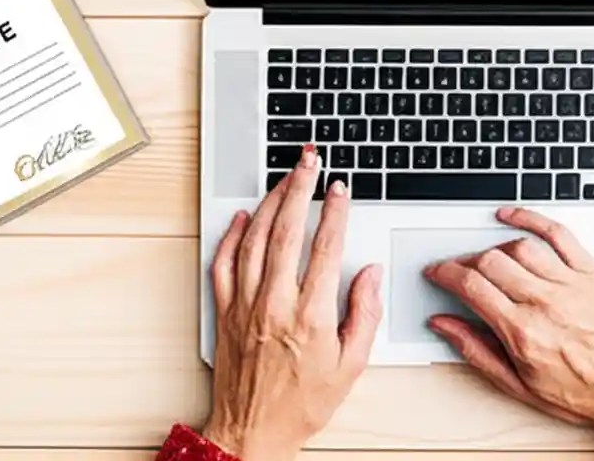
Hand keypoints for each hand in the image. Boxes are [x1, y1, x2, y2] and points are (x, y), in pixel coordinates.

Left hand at [203, 146, 381, 459]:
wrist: (251, 433)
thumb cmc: (301, 405)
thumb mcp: (351, 367)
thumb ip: (364, 315)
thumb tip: (369, 274)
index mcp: (311, 317)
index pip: (325, 248)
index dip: (335, 212)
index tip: (341, 189)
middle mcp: (275, 304)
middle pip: (286, 231)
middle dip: (299, 188)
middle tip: (308, 161)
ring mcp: (245, 305)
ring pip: (254, 239)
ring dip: (269, 202)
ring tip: (283, 178)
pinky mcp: (225, 312)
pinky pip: (224, 262)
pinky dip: (231, 234)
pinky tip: (242, 215)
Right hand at [423, 207, 593, 441]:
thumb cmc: (583, 392)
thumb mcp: (519, 386)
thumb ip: (477, 351)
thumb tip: (445, 326)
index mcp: (523, 333)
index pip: (471, 287)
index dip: (446, 274)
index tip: (438, 273)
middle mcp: (544, 303)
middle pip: (490, 262)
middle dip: (464, 261)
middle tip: (458, 269)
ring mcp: (569, 283)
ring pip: (519, 247)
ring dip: (495, 248)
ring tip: (488, 259)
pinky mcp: (591, 271)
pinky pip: (557, 233)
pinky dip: (531, 218)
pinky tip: (512, 217)